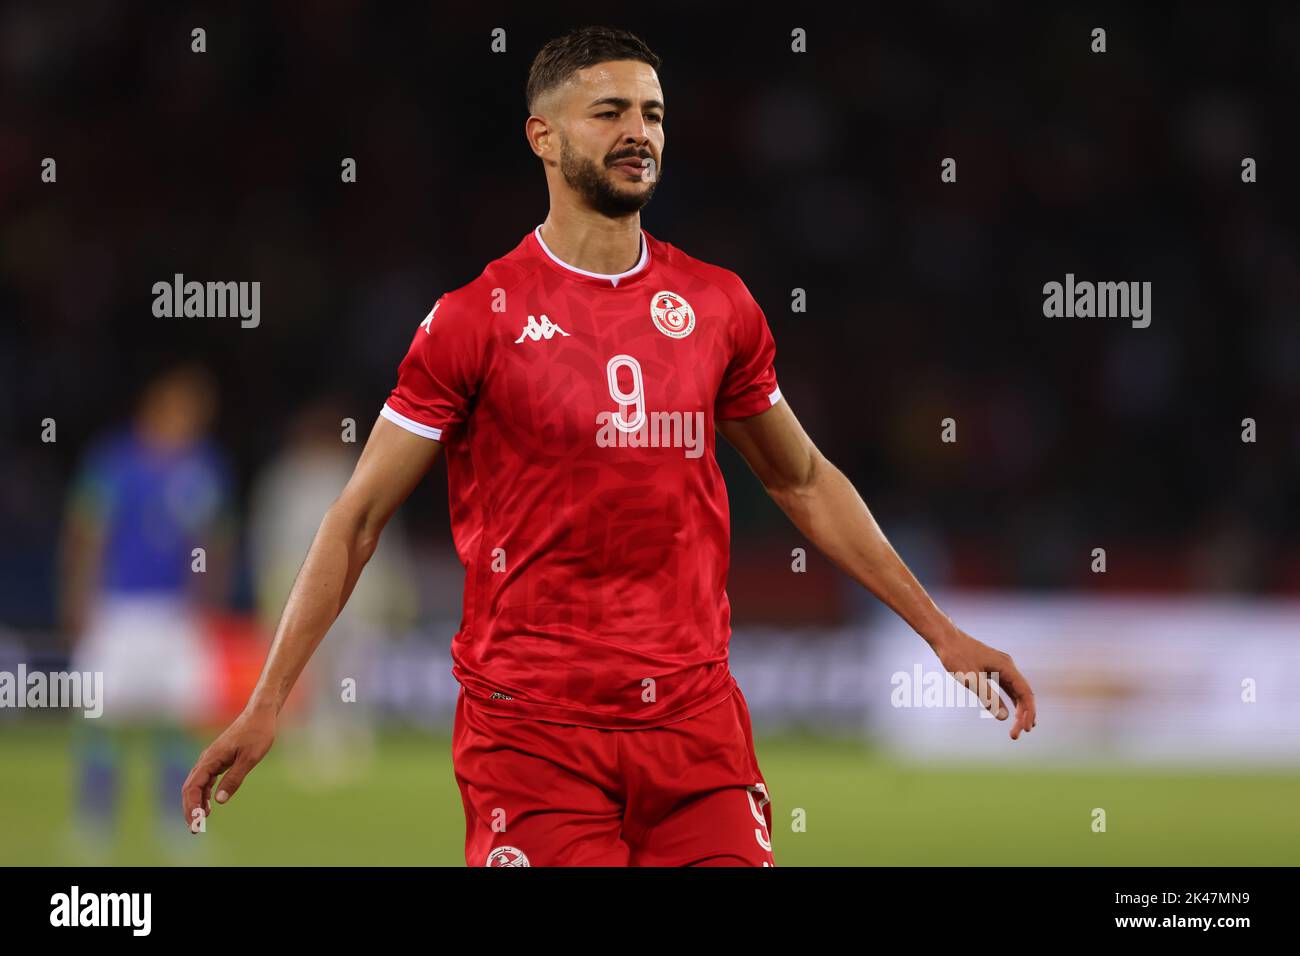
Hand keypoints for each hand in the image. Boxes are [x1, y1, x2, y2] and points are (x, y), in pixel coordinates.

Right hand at [181, 705, 275, 832]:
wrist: (260, 714)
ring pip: (196, 785)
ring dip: (195, 803)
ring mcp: (211, 760)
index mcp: (210, 759)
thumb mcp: (249, 758)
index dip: (191, 807)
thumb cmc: (257, 734)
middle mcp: (206, 760)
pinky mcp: (218, 760)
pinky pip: (205, 780)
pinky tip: (208, 806)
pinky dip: (204, 794)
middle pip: (190, 788)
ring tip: (198, 822)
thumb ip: (234, 779)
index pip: (193, 787)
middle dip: (189, 809)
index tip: (195, 822)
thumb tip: (218, 801)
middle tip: (195, 829)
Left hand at [932, 626, 1036, 739]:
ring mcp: (1000, 666)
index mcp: (1006, 666)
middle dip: (1024, 714)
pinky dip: (1009, 700)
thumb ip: (988, 696)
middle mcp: (1007, 666)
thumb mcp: (971, 678)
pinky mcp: (992, 668)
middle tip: (1017, 734)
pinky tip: (1008, 711)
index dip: (1028, 712)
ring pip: (1015, 690)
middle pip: (1023, 693)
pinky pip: (1006, 687)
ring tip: (1019, 727)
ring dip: (1018, 709)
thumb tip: (1005, 717)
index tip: (1025, 729)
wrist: (945, 638)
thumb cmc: (956, 656)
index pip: (1025, 693)